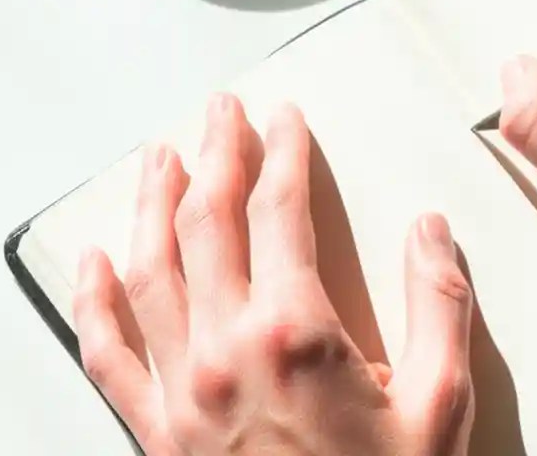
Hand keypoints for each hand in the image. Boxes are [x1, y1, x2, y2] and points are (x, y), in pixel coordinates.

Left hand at [74, 97, 473, 454]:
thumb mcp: (442, 408)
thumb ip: (440, 307)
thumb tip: (429, 232)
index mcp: (294, 336)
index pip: (279, 212)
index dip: (281, 155)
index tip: (283, 120)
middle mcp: (223, 352)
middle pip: (206, 223)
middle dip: (215, 154)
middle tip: (221, 112)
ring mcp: (179, 392)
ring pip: (149, 270)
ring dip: (152, 203)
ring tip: (159, 157)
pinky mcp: (156, 432)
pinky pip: (108, 353)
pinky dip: (94, 302)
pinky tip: (93, 264)